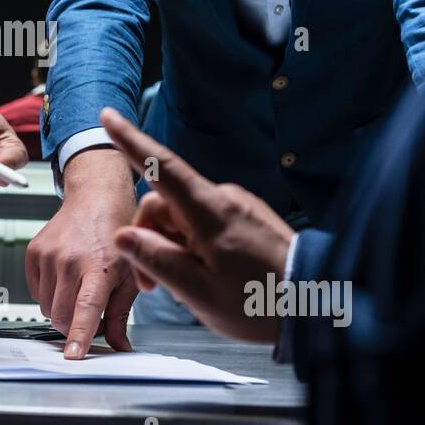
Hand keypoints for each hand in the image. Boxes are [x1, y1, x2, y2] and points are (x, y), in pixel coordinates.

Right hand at [25, 147, 138, 357]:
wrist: (96, 197)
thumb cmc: (117, 235)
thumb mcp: (129, 275)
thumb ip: (121, 315)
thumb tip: (119, 348)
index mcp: (100, 266)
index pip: (87, 308)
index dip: (79, 335)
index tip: (72, 356)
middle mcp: (70, 259)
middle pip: (60, 315)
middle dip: (72, 327)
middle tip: (91, 316)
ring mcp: (49, 254)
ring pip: (45, 307)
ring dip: (61, 309)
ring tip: (79, 289)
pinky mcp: (33, 251)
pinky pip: (34, 291)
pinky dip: (49, 294)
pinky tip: (65, 277)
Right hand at [100, 108, 293, 342]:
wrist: (316, 306)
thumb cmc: (260, 303)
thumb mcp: (197, 291)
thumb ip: (156, 260)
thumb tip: (125, 237)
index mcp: (210, 212)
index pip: (161, 167)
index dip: (130, 142)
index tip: (108, 119)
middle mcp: (225, 200)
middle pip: (166, 205)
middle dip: (151, 239)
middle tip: (153, 285)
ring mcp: (238, 207)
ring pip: (184, 218)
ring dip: (174, 247)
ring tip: (190, 287)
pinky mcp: (247, 218)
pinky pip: (205, 225)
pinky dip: (195, 247)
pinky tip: (208, 276)